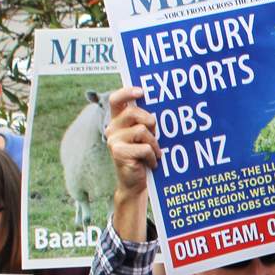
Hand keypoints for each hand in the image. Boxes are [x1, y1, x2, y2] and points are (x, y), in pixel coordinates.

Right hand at [106, 87, 159, 240]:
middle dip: (150, 122)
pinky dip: (152, 156)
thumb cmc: (144, 157)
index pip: (116, 100)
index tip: (142, 91)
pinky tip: (151, 163)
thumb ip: (146, 122)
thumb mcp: (145, 137)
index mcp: (117, 121)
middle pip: (133, 112)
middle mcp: (112, 128)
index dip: (127, 92)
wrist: (135, 183)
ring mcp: (113, 140)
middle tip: (155, 134)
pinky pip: (144, 148)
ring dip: (154, 143)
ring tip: (155, 153)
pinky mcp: (118, 153)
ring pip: (142, 131)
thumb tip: (163, 107)